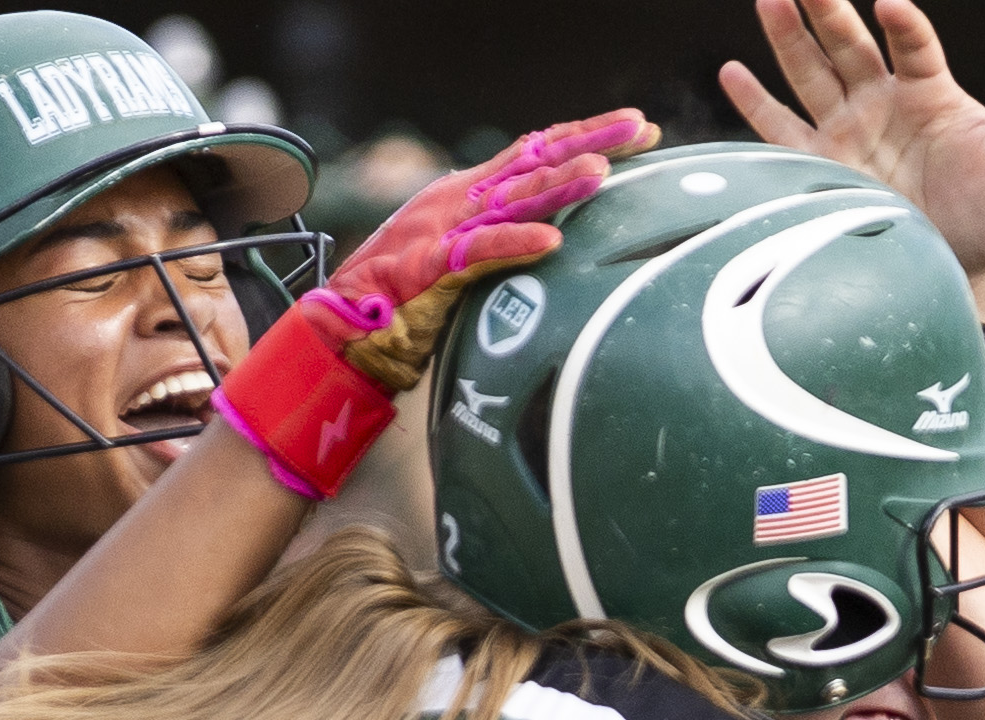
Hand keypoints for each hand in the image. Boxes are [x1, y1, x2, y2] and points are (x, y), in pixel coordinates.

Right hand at [299, 109, 659, 392]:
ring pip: (513, 200)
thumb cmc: (405, 297)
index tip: (638, 129)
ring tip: (604, 171)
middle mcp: (461, 200)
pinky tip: (551, 241)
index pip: (536, 153)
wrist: (343, 327)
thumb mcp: (465, 258)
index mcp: (470, 193)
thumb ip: (503, 240)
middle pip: (534, 162)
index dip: (586, 137)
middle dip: (590, 142)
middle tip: (640, 128)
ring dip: (560, 185)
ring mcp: (444, 231)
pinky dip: (515, 245)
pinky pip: (479, 253)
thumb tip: (557, 234)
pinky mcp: (430, 268)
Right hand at [722, 0, 984, 275]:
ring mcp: (850, 132)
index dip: (903, 22)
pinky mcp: (826, 169)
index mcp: (930, 92)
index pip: (912, 43)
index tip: (890, 4)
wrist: (966, 267)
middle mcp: (883, 102)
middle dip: (826, 9)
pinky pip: (784, 133)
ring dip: (788, 38)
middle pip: (849, 44)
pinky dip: (757, 104)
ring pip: (811, 75)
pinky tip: (732, 72)